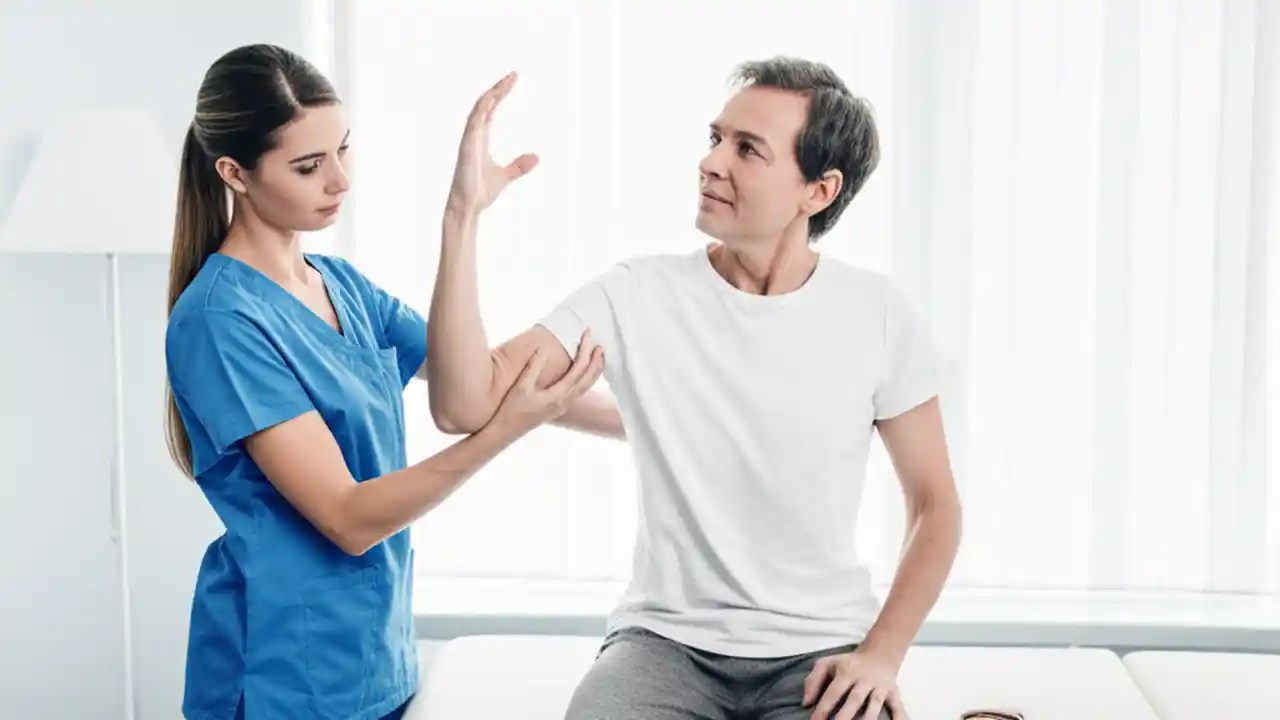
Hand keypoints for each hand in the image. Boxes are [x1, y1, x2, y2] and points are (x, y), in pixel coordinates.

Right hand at [446, 72, 538, 215]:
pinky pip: (473, 125)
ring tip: (502, 84)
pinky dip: (481, 111)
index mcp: (480, 139)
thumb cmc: (480, 191)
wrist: (469, 207)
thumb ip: (519, 166)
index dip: (500, 95)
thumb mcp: (505, 177)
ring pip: (478, 112)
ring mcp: (469, 141)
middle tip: (512, 76)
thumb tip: (536, 157)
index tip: (511, 81)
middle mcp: (473, 136)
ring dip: (489, 97)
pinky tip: (490, 100)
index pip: (490, 111)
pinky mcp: (467, 148)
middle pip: (484, 106)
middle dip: (497, 90)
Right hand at [490, 330, 602, 433]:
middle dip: (596, 362)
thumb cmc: (511, 410)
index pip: (578, 370)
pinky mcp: (558, 408)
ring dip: (593, 372)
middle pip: (588, 380)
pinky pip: (579, 392)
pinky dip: (586, 380)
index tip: (587, 335)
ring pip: (585, 387)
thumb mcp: (521, 386)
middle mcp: (564, 402)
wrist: (505, 431)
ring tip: (597, 357)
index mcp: (557, 395)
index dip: (585, 351)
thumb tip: (543, 349)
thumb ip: (533, 367)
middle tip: (600, 345)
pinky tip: (583, 374)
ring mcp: (563, 406)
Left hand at [803, 650, 908, 719]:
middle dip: (844, 717)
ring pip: (874, 704)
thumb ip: (813, 680)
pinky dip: (899, 717)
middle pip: (854, 700)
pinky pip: (898, 706)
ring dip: (868, 718)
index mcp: (847, 671)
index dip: (823, 708)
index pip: (833, 692)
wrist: (880, 653)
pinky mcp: (893, 692)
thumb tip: (805, 702)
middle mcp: (864, 679)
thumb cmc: (848, 663)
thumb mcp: (827, 663)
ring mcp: (880, 687)